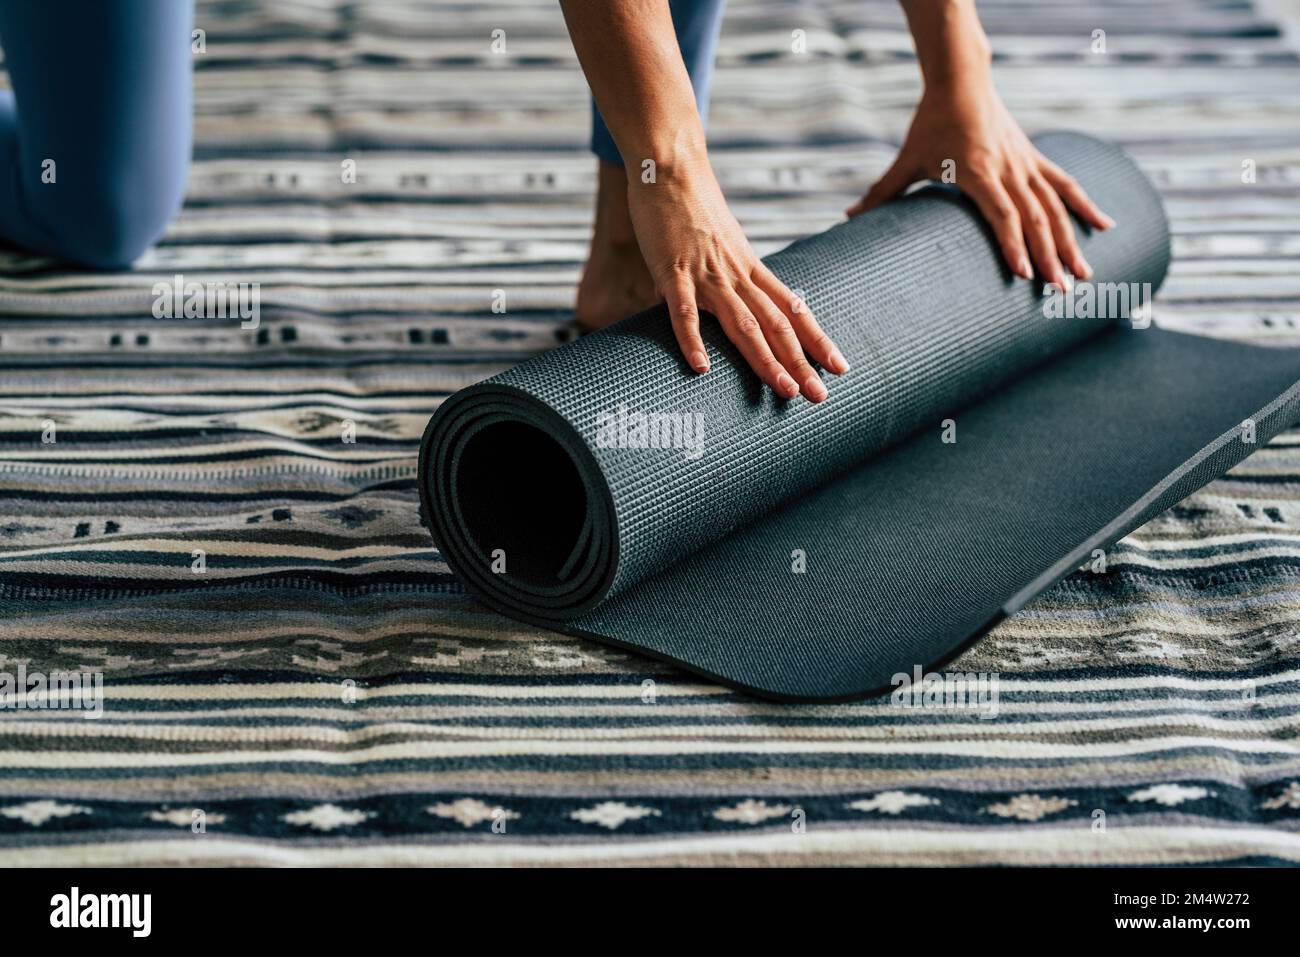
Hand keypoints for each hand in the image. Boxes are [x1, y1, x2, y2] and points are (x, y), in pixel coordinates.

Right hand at [628, 157, 847, 400]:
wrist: (673, 164)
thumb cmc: (692, 204)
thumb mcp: (722, 243)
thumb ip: (725, 275)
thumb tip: (719, 304)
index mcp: (752, 267)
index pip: (793, 310)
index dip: (817, 340)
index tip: (838, 368)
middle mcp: (738, 273)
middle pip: (776, 324)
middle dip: (800, 362)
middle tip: (819, 396)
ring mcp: (707, 273)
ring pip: (743, 323)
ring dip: (765, 359)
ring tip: (784, 390)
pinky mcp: (674, 270)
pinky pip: (684, 311)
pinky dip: (693, 340)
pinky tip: (701, 368)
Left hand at [848, 77, 1113, 288]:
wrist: (962, 81)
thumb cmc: (931, 123)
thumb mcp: (906, 159)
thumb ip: (881, 192)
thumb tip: (847, 217)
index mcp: (978, 172)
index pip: (1001, 215)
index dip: (1013, 245)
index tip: (1024, 275)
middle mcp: (1008, 170)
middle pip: (1034, 219)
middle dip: (1049, 257)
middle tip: (1061, 291)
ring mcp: (1026, 164)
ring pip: (1055, 207)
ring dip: (1071, 242)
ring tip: (1085, 275)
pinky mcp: (1034, 158)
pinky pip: (1065, 184)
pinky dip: (1085, 205)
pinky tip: (1106, 226)